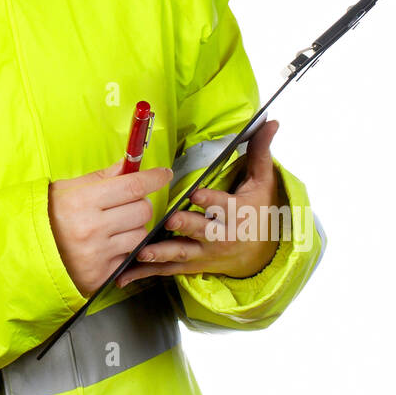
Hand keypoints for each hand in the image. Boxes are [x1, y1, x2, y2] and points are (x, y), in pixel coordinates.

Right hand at [47, 162, 174, 295]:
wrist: (27, 253)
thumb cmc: (48, 216)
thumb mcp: (68, 188)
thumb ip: (102, 177)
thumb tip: (129, 164)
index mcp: (82, 201)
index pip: (132, 186)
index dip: (153, 178)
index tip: (164, 175)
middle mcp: (92, 228)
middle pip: (142, 210)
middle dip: (140, 204)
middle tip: (126, 204)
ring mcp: (98, 254)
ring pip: (140, 235)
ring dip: (134, 229)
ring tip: (114, 228)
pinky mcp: (101, 275)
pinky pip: (130, 258)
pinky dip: (125, 251)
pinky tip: (108, 246)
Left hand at [116, 119, 283, 286]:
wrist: (260, 254)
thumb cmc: (258, 211)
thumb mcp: (263, 181)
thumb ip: (260, 151)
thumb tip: (271, 121)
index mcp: (237, 213)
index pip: (223, 206)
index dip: (211, 201)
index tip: (197, 194)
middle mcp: (220, 236)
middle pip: (201, 231)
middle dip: (186, 225)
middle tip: (171, 219)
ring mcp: (204, 253)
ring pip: (181, 253)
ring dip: (161, 252)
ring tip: (142, 252)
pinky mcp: (191, 265)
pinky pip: (167, 269)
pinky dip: (145, 272)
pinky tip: (124, 273)